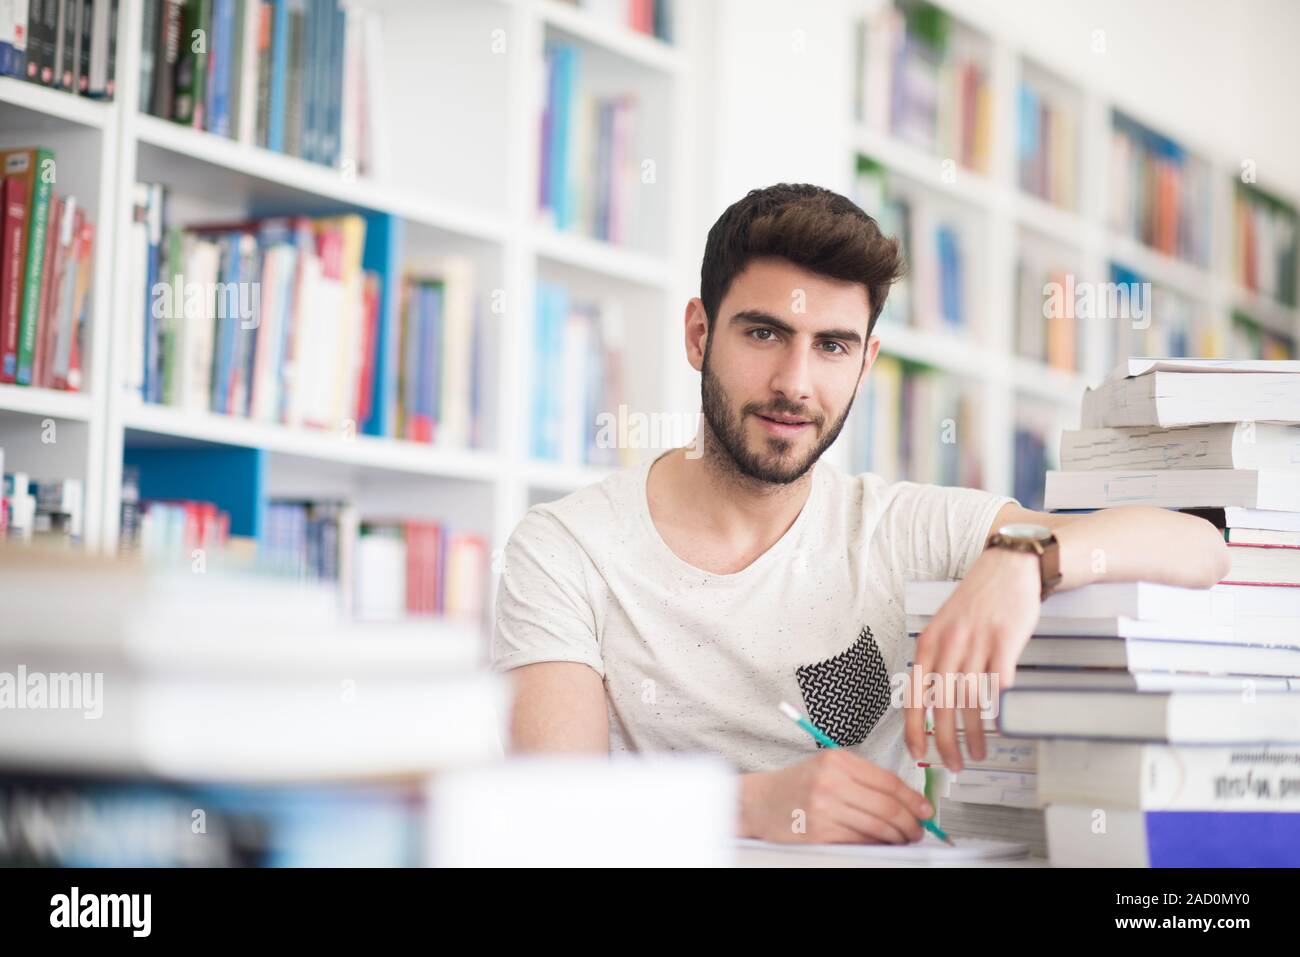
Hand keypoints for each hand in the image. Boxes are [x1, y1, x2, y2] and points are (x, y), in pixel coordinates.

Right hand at [739, 750, 932, 843]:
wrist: (760, 802)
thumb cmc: (796, 783)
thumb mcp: (827, 767)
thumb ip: (862, 777)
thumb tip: (903, 798)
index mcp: (836, 760)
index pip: (887, 781)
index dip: (912, 798)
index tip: (925, 808)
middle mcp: (831, 782)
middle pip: (886, 806)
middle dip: (910, 821)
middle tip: (918, 828)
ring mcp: (825, 808)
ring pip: (877, 827)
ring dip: (897, 836)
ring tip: (904, 838)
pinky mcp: (820, 833)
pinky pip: (859, 841)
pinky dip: (876, 844)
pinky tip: (882, 843)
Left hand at [904, 548, 1041, 771]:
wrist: (1007, 567)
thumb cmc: (976, 601)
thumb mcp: (943, 627)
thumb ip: (935, 661)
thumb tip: (927, 703)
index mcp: (929, 642)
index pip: (914, 694)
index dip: (914, 728)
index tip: (918, 752)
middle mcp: (950, 643)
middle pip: (943, 705)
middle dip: (945, 742)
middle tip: (952, 764)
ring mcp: (978, 641)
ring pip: (972, 700)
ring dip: (974, 735)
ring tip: (978, 753)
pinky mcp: (1006, 639)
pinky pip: (1000, 680)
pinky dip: (1000, 704)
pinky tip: (1002, 721)